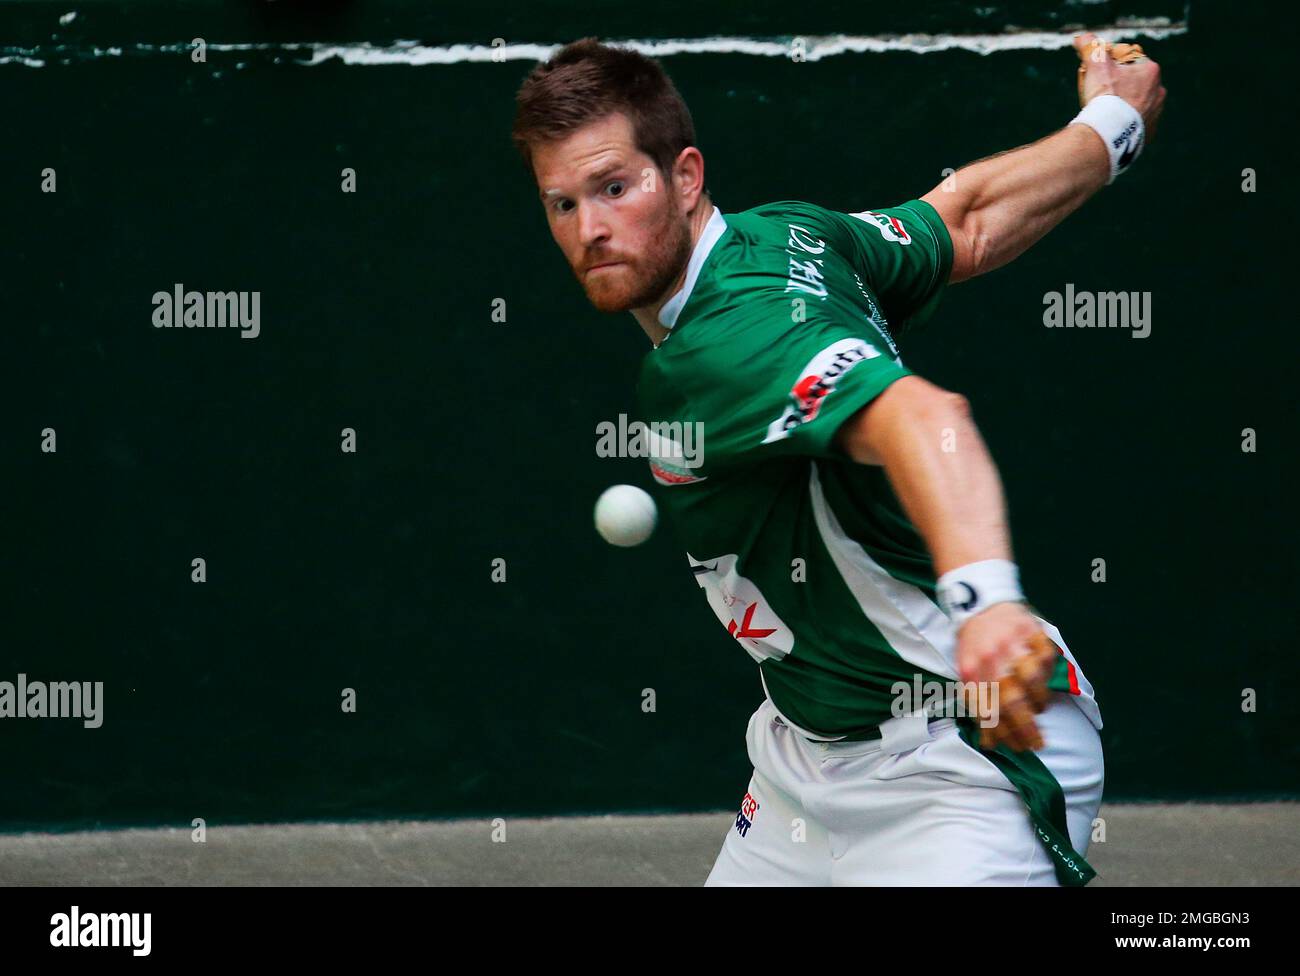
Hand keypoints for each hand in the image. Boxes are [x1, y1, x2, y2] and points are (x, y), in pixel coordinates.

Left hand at [956, 602, 1057, 751]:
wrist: (981, 604)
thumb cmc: (974, 645)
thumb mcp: (966, 672)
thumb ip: (976, 703)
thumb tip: (989, 742)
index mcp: (971, 670)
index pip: (987, 709)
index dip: (1003, 733)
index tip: (1015, 748)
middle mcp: (992, 658)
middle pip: (1011, 700)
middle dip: (1025, 728)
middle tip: (1036, 745)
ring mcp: (1014, 644)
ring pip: (1032, 680)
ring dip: (1038, 702)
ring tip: (1039, 711)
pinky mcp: (1033, 632)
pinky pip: (1047, 659)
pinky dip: (1049, 676)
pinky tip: (1047, 687)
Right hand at [1074, 32, 1166, 142]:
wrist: (1108, 135)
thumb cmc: (1105, 97)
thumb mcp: (1096, 66)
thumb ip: (1090, 47)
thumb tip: (1083, 39)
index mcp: (1150, 70)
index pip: (1129, 59)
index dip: (1111, 64)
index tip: (1098, 71)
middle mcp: (1159, 91)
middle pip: (1134, 83)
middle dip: (1119, 85)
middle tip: (1099, 92)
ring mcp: (1156, 114)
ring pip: (1136, 104)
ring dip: (1123, 105)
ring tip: (1104, 112)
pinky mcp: (1149, 134)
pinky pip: (1136, 125)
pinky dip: (1125, 124)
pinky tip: (1111, 127)